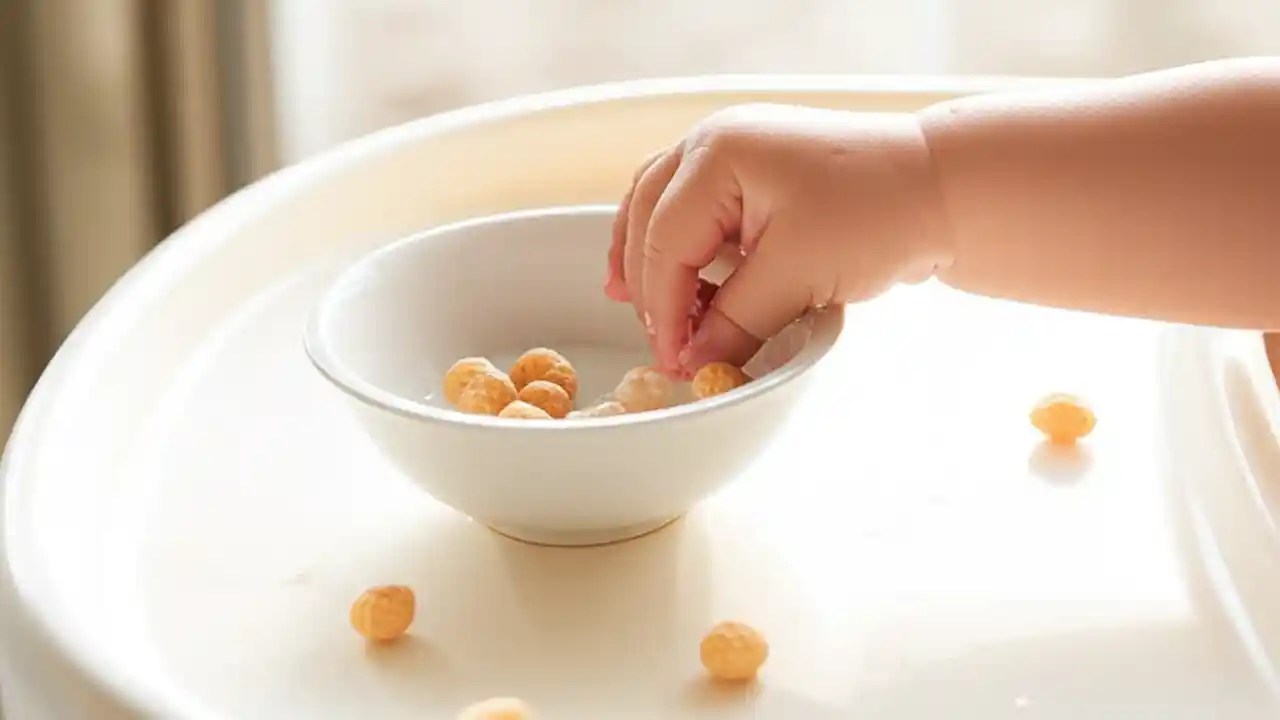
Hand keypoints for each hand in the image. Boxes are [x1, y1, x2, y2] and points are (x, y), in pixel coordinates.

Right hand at [606, 103, 951, 375]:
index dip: (662, 308)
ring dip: (648, 256)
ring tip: (630, 301)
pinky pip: (695, 208)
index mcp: (719, 154)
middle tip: (656, 341)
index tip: (672, 361)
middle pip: (648, 215)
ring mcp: (735, 152)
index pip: (665, 240)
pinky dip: (681, 245)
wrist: (946, 186)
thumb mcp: (799, 275)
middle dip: (646, 281)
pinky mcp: (756, 173)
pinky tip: (681, 279)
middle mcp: (716, 142)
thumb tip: (693, 362)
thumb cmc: (879, 213)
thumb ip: (735, 321)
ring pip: (662, 205)